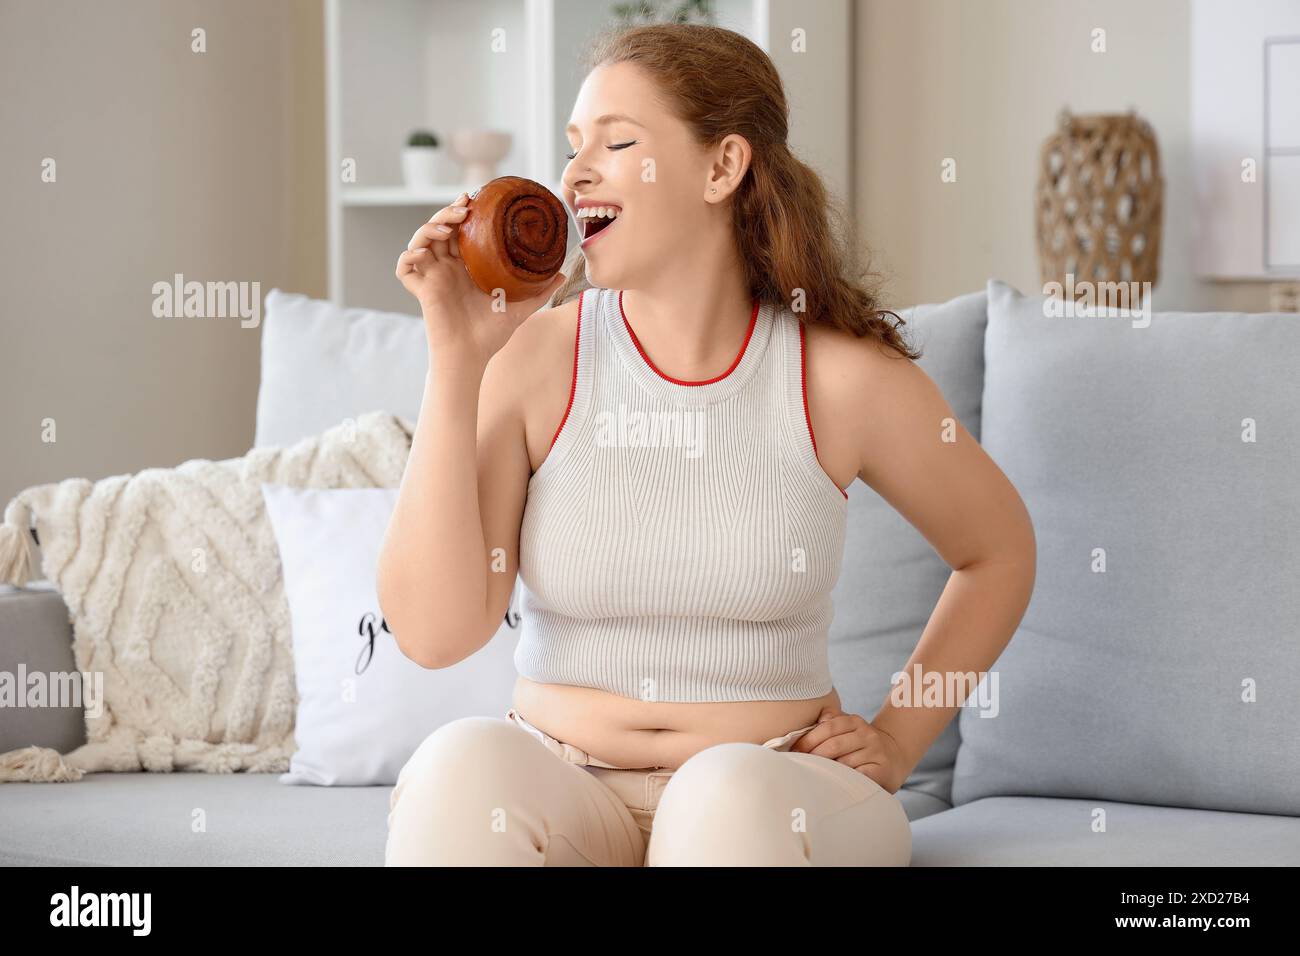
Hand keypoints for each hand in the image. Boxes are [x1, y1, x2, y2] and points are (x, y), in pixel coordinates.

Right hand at [395, 192, 565, 365]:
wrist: (472, 356)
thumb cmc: (492, 334)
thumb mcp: (522, 307)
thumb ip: (540, 290)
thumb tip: (563, 273)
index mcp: (467, 267)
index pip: (460, 231)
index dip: (462, 213)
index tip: (474, 200)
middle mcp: (448, 268)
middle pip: (439, 230)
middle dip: (447, 213)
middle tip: (463, 208)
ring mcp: (433, 277)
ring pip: (421, 241)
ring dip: (429, 228)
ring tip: (446, 227)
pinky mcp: (421, 290)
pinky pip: (405, 268)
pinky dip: (409, 256)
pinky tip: (425, 253)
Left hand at [790, 705, 909, 793]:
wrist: (893, 755)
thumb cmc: (860, 744)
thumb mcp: (847, 728)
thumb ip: (829, 722)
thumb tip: (806, 725)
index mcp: (854, 721)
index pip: (827, 728)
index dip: (808, 740)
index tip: (794, 751)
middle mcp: (866, 734)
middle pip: (833, 745)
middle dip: (814, 757)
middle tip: (800, 766)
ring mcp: (875, 752)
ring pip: (844, 763)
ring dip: (826, 771)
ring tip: (812, 777)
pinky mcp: (881, 770)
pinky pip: (858, 776)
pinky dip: (844, 780)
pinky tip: (834, 784)